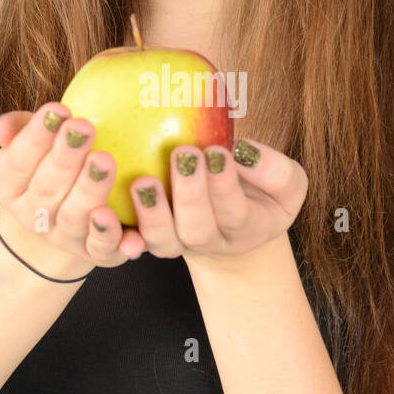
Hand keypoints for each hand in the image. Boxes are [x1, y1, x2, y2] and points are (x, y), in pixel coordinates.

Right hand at [0, 103, 148, 269]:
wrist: (69, 208)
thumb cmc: (54, 158)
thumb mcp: (36, 138)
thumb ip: (20, 128)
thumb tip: (4, 126)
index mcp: (9, 186)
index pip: (16, 162)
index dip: (35, 137)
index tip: (58, 108)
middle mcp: (32, 217)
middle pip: (45, 190)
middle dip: (64, 158)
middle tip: (84, 127)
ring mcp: (64, 238)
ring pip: (74, 218)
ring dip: (89, 191)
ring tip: (104, 161)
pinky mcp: (94, 253)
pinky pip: (102, 249)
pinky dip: (114, 237)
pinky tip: (130, 228)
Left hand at [129, 138, 308, 263]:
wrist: (236, 222)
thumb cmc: (262, 193)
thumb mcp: (286, 183)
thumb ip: (274, 169)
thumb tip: (243, 150)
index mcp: (247, 227)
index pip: (237, 213)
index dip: (226, 186)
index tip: (218, 152)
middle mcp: (211, 241)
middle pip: (198, 230)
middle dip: (190, 194)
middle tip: (183, 155)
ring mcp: (179, 243)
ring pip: (163, 241)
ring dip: (151, 213)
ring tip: (142, 181)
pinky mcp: (151, 237)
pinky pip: (133, 241)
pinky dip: (119, 231)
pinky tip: (107, 208)